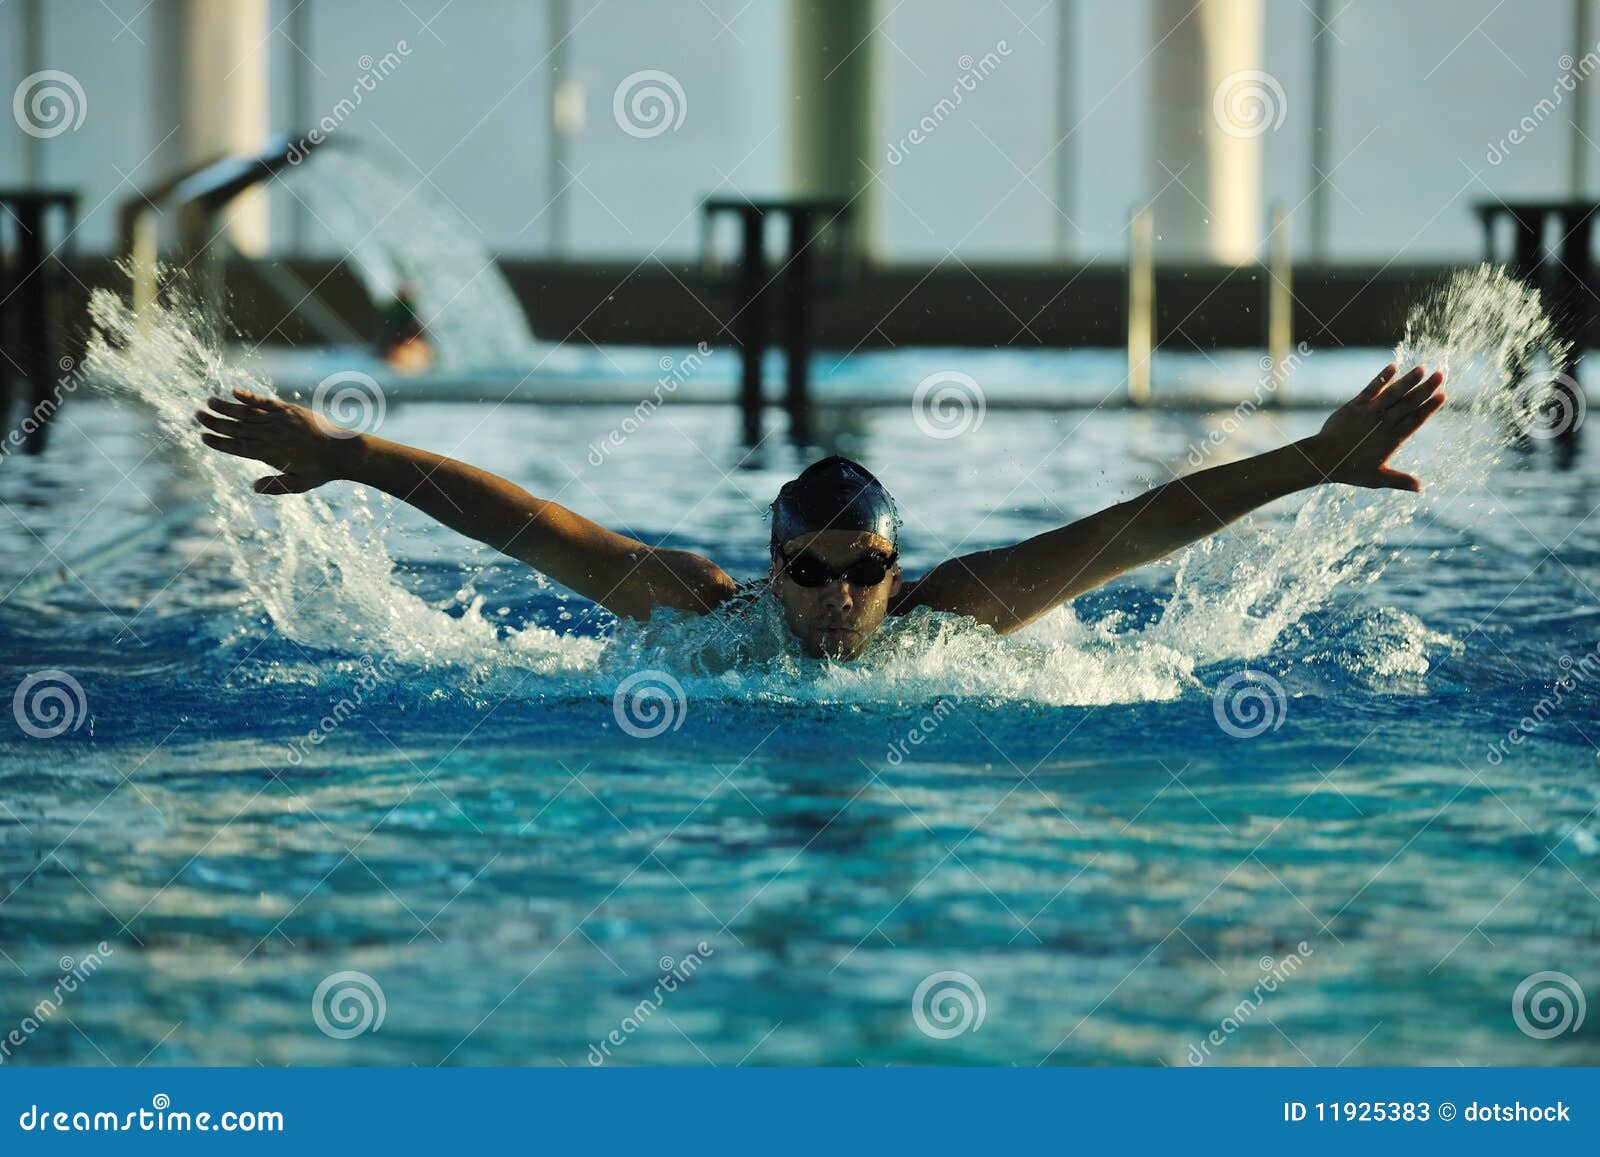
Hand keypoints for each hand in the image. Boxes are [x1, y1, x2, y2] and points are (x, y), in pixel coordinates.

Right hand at [194, 388, 350, 494]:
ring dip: (227, 407)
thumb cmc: (320, 471)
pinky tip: (235, 391)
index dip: (219, 442)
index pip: (237, 447)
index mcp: (268, 454)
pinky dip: (249, 396)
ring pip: (247, 413)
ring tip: (209, 402)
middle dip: (216, 422)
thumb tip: (252, 487)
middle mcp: (270, 435)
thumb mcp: (297, 485)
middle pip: (237, 428)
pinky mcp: (289, 410)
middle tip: (197, 416)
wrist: (343, 451)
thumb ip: (275, 486)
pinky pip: (265, 401)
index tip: (203, 437)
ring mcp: (279, 420)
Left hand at [1306, 363, 1445, 491]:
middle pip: (1409, 403)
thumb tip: (1421, 489)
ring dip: (1408, 380)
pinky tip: (1393, 366)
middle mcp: (1383, 423)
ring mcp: (1369, 412)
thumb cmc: (1350, 471)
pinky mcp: (1355, 406)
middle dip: (1426, 388)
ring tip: (1423, 368)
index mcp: (1392, 439)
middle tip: (1441, 375)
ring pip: (1392, 393)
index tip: (1443, 395)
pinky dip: (1382, 378)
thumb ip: (1400, 481)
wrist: (1322, 459)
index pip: (1416, 420)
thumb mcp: (1377, 479)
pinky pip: (1371, 388)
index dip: (1429, 407)